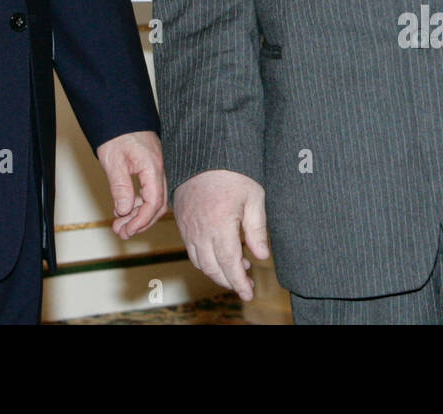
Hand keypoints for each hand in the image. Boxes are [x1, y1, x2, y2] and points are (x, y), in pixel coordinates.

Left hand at [97, 130, 166, 237]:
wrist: (120, 114)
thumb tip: (124, 211)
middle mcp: (160, 169)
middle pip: (158, 204)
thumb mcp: (114, 161)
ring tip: (120, 225)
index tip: (127, 230)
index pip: (154, 202)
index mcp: (153, 167)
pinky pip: (151, 190)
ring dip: (139, 214)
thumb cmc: (117, 134)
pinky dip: (138, 203)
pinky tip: (124, 208)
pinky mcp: (152, 167)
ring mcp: (158, 168)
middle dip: (140, 221)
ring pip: (155, 199)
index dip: (141, 220)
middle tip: (122, 232)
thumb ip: (121, 187)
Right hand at [173, 169, 268, 301]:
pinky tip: (218, 252)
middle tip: (246, 283)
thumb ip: (257, 229)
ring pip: (199, 261)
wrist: (206, 148)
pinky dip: (203, 258)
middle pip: (212, 268)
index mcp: (219, 225)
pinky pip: (190, 248)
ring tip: (236, 267)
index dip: (239, 283)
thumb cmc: (233, 170)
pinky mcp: (181, 218)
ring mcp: (187, 225)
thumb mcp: (254, 197)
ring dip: (216, 271)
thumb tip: (262, 255)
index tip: (249, 293)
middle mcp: (200, 229)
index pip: (229, 265)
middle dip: (229, 281)